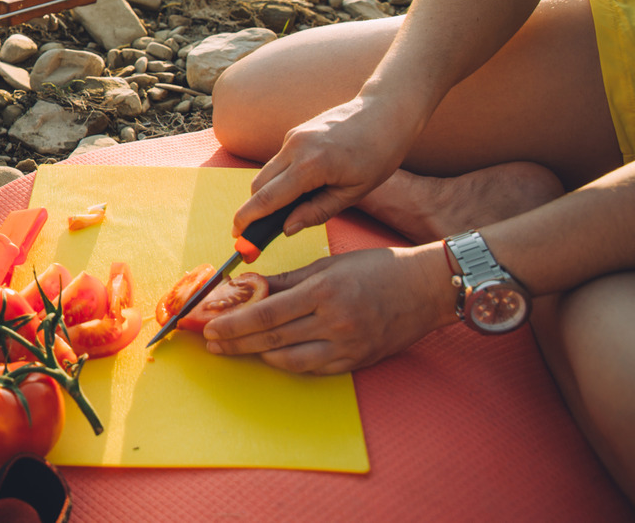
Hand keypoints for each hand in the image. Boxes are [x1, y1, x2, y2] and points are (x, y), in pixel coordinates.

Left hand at [201, 244, 453, 374]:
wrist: (425, 289)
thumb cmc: (376, 269)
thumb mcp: (326, 266)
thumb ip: (284, 280)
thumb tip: (245, 287)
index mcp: (323, 292)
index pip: (265, 313)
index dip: (232, 323)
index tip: (209, 325)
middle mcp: (334, 323)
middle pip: (270, 339)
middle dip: (235, 342)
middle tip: (210, 343)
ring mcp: (346, 346)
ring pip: (288, 359)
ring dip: (255, 355)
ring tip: (232, 348)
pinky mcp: (355, 362)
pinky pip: (311, 368)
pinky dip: (285, 362)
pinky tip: (268, 355)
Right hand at [234, 95, 422, 237]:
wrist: (385, 112)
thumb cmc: (378, 154)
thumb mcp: (354, 192)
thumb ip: (317, 212)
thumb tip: (286, 228)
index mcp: (311, 166)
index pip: (267, 198)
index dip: (248, 219)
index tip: (237, 236)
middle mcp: (294, 148)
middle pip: (258, 186)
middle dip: (254, 210)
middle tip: (257, 232)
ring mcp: (292, 137)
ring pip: (267, 173)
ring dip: (268, 194)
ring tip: (285, 212)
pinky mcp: (295, 133)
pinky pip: (279, 161)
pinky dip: (281, 179)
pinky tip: (301, 188)